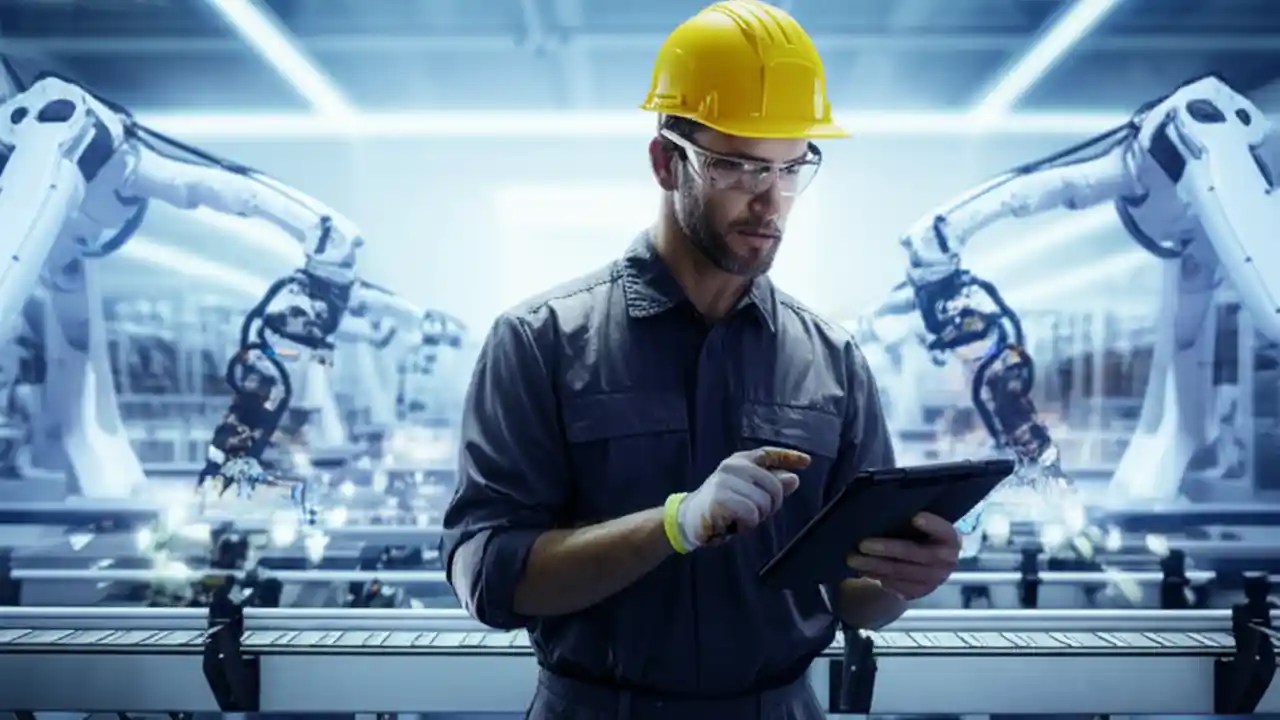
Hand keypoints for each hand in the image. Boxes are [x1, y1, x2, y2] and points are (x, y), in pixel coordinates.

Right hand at [676, 447, 809, 549]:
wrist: (688, 518)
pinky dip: (747, 524)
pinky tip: (733, 523)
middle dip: (770, 505)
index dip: (789, 457)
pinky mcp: (721, 498)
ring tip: (738, 517)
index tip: (807, 462)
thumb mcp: (748, 493)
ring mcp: (725, 480)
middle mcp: (733, 466)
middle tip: (752, 513)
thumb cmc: (721, 505)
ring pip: (764, 503)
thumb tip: (794, 479)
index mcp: (740, 460)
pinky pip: (752, 514)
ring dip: (756, 517)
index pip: (769, 454)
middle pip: (774, 486)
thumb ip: (771, 485)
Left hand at [845, 512, 959, 599]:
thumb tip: (882, 506)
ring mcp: (933, 580)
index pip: (944, 530)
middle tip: (862, 544)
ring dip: (874, 566)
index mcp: (950, 538)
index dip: (932, 525)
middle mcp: (947, 561)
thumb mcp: (920, 525)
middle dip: (887, 549)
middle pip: (916, 553)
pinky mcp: (918, 593)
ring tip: (853, 559)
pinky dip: (876, 576)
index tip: (914, 517)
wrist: (923, 565)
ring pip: (900, 572)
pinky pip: (895, 585)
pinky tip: (862, 569)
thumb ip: (909, 518)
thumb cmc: (918, 535)